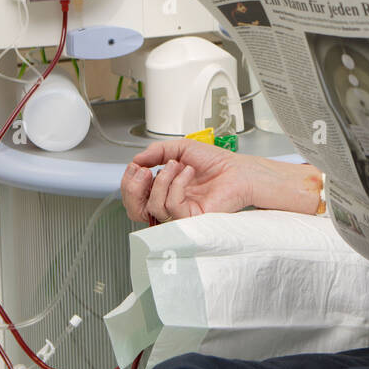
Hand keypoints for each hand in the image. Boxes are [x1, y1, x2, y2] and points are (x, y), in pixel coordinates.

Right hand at [120, 139, 320, 223]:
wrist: (239, 169)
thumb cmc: (216, 162)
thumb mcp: (180, 149)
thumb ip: (156, 152)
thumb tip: (136, 160)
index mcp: (163, 190)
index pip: (135, 197)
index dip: (129, 182)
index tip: (136, 165)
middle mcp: (169, 204)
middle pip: (135, 210)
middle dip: (132, 188)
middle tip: (143, 170)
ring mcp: (179, 213)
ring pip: (152, 206)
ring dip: (162, 179)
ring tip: (177, 164)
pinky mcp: (192, 219)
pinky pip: (172, 206)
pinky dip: (176, 184)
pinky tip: (188, 172)